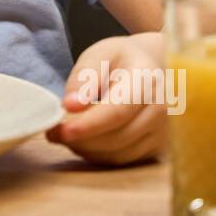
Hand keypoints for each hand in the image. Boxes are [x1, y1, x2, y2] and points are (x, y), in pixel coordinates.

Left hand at [46, 33, 166, 166]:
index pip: (118, 111)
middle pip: (117, 138)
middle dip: (80, 139)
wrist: (152, 67)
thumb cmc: (122, 60)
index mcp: (148, 81)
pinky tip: (84, 140)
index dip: (88, 125)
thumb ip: (84, 77)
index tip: (60, 130)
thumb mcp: (100, 55)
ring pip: (118, 154)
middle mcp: (163, 110)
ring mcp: (163, 132)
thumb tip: (71, 105)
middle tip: (52, 132)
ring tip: (65, 133)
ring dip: (87, 149)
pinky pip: (123, 160)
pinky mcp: (157, 148)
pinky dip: (98, 154)